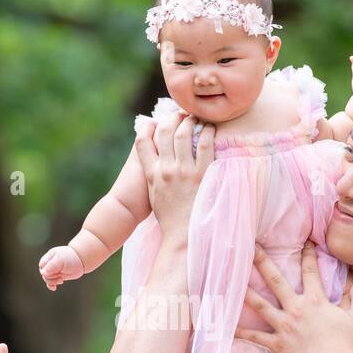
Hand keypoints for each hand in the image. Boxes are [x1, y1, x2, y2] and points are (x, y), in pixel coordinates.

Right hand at [38, 245, 84, 290]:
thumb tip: (43, 274)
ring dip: (53, 281)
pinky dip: (51, 286)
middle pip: (44, 274)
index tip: (55, 271)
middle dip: (51, 277)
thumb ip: (51, 266)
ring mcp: (54, 271)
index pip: (42, 266)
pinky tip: (54, 288)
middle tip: (60, 277)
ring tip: (61, 280)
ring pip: (47, 279)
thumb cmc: (71, 258)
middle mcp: (50, 264)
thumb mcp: (60, 260)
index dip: (46, 271)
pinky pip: (51, 283)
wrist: (81, 260)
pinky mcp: (58, 276)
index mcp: (48, 258)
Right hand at [133, 111, 214, 241]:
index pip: (142, 143)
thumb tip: (157, 165)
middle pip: (164, 132)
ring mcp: (184, 171)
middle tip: (180, 115)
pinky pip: (205, 145)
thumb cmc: (171, 220)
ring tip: (196, 119)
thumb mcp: (155, 197)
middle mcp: (165, 170)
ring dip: (190, 122)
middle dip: (171, 119)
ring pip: (184, 133)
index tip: (154, 121)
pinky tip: (211, 130)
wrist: (184, 237)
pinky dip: (207, 132)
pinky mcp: (202, 174)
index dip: (147, 127)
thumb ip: (154, 179)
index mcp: (152, 175)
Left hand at [235, 242, 352, 352]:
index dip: (308, 254)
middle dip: (263, 262)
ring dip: (245, 291)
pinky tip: (227, 327)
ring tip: (231, 281)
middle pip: (276, 280)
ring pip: (260, 305)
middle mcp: (297, 309)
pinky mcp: (278, 345)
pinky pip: (256, 338)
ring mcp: (285, 327)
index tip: (305, 242)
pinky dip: (241, 332)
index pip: (311, 271)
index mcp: (316, 301)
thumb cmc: (352, 347)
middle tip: (251, 248)